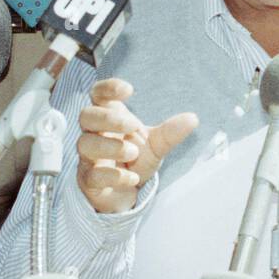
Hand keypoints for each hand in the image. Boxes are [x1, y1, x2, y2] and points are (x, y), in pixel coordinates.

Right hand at [75, 78, 197, 213]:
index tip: (129, 90)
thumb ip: (170, 132)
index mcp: (109, 118)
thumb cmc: (136, 158)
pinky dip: (113, 176)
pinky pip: (92, 175)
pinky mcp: (88, 180)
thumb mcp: (156, 144)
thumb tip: (193, 119)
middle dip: (109, 119)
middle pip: (87, 116)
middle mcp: (95, 134)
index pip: (98, 94)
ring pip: (85, 145)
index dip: (107, 88)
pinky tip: (132, 178)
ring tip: (133, 152)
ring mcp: (89, 157)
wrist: (128, 191)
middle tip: (133, 125)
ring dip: (110, 147)